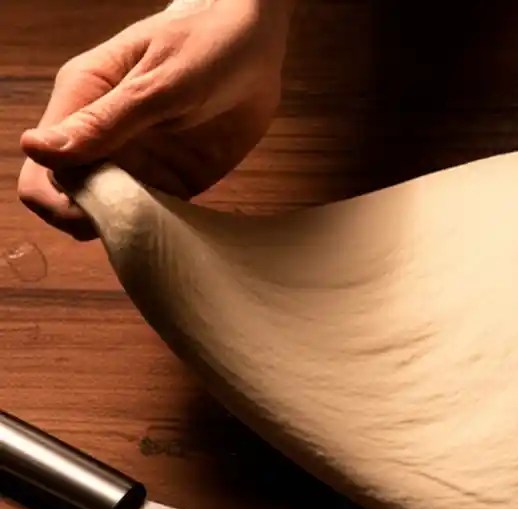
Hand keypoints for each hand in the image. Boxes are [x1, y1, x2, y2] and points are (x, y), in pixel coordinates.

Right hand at [17, 0, 295, 239]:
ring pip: (116, 213)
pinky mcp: (176, 179)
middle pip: (74, 199)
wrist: (256, 47)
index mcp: (82, 103)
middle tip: (139, 220)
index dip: (62, 201)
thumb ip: (105, 121)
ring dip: (134, 227)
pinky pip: (159, 216)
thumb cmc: (205, 46)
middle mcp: (104, 138)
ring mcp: (140, 161)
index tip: (98, 210)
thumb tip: (36, 149)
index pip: (45, 169)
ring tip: (166, 222)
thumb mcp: (159, 83)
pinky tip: (187, 225)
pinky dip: (167, 227)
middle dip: (97, 220)